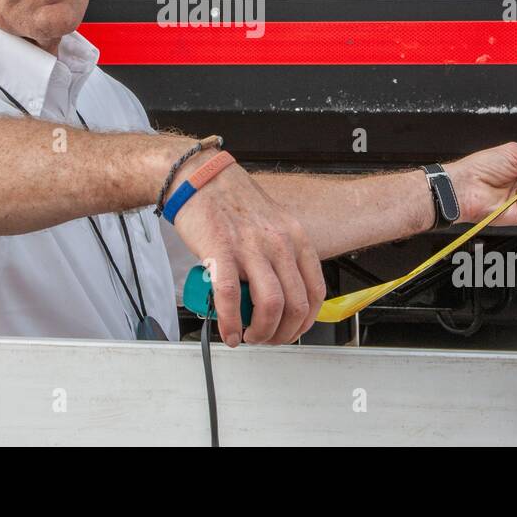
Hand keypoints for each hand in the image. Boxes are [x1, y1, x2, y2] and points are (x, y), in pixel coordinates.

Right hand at [171, 153, 325, 347]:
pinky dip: (231, 322)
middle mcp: (278, 243)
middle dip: (282, 333)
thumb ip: (282, 255)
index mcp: (295, 238)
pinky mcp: (221, 250)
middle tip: (267, 338)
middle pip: (295, 304)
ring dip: (261, 332)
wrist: (201, 179)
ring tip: (249, 335)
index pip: (315, 292)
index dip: (304, 321)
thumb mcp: (273, 224)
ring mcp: (251, 247)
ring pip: (270, 305)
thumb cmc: (233, 202)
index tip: (291, 330)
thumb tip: (281, 293)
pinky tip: (228, 330)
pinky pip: (231, 297)